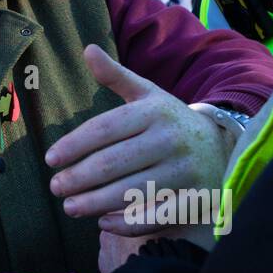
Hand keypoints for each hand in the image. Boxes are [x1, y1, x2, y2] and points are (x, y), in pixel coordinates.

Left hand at [45, 45, 233, 235]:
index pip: (104, 129)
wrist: (222, 144)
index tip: (50, 159)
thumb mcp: (147, 94)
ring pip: (130, 192)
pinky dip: (127, 223)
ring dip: (95, 203)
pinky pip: (155, 216)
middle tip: (56, 188)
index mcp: (153, 111)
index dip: (73, 145)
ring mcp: (184, 171)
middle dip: (78, 178)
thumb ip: (116, 76)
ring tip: (70, 207)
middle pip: (113, 163)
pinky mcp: (194, 198)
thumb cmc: (169, 120)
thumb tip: (87, 49)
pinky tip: (103, 223)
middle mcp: (170, 139)